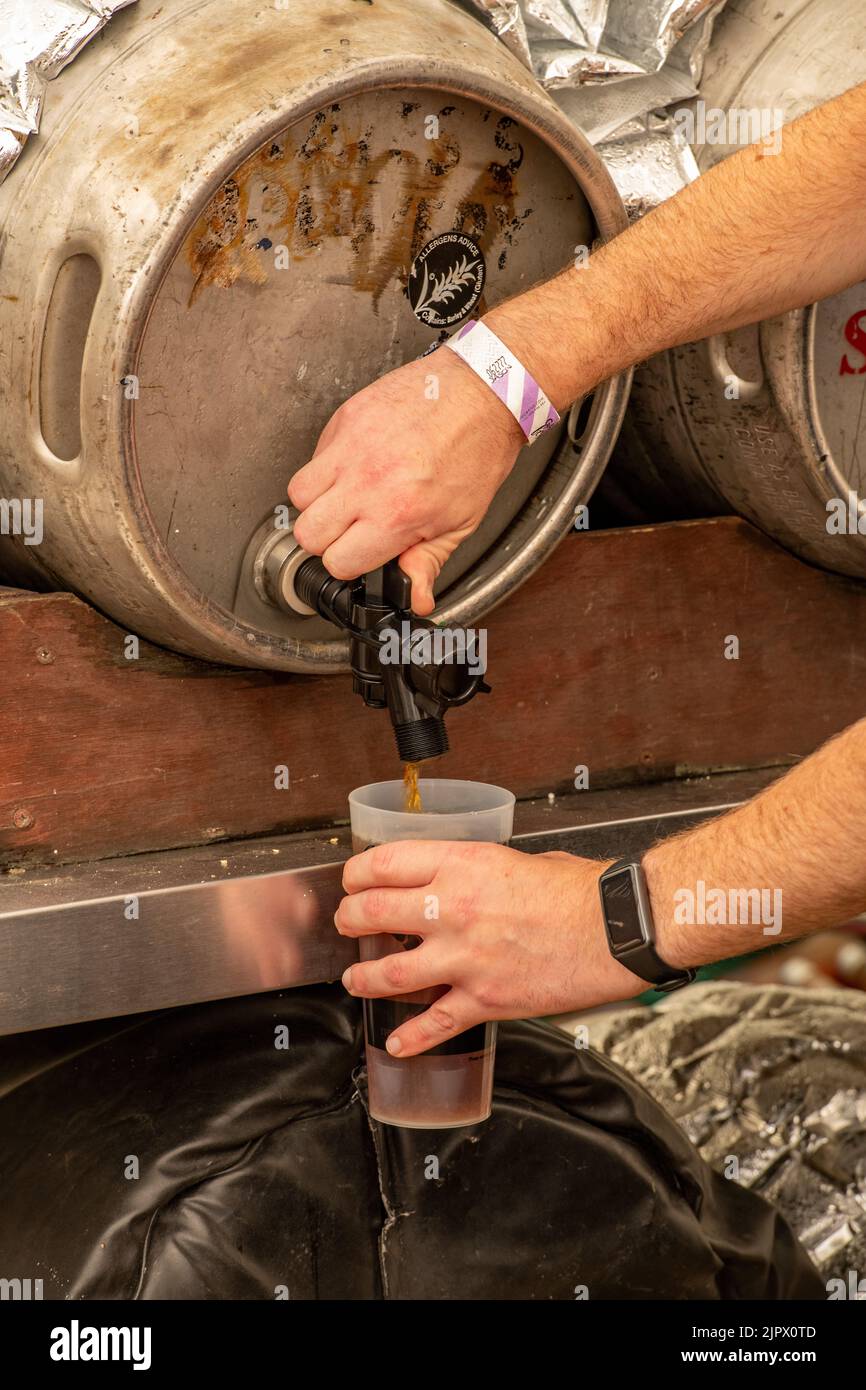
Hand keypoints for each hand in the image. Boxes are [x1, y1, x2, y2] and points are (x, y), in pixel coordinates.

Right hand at [287, 351, 522, 614]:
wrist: (482, 391)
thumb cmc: (477, 452)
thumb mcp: (461, 521)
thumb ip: (428, 563)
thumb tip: (415, 599)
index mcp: (396, 514)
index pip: (338, 561)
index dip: (349, 563)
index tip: (361, 553)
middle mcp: (366, 482)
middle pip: (306, 533)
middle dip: (326, 539)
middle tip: (351, 529)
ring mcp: (351, 447)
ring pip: (298, 494)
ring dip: (318, 502)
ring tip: (347, 496)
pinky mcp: (345, 419)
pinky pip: (315, 455)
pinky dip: (328, 465)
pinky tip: (358, 464)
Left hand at [335, 841, 645, 1055]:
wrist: (618, 929)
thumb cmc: (581, 891)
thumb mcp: (519, 860)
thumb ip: (480, 872)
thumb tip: (464, 881)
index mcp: (462, 866)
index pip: (384, 864)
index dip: (357, 874)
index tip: (353, 882)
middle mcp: (453, 910)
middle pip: (372, 913)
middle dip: (349, 920)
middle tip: (347, 924)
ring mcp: (465, 959)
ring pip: (388, 973)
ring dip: (362, 978)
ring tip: (354, 980)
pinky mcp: (485, 999)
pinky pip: (435, 1023)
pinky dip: (411, 1038)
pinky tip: (397, 1042)